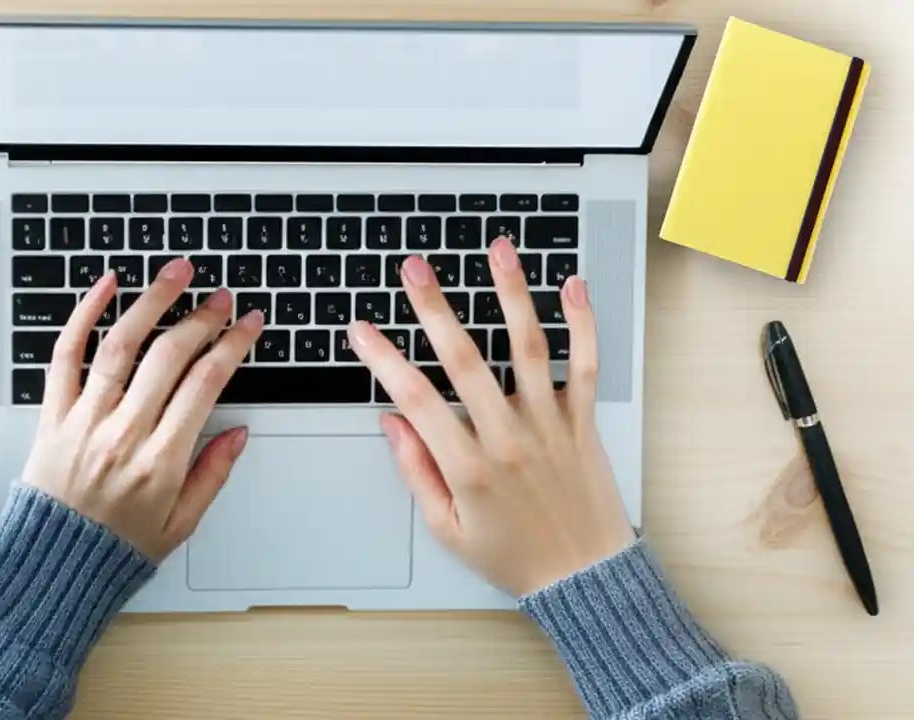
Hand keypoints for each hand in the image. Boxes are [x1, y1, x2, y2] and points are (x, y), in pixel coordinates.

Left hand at [22, 258, 263, 560]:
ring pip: (120, 346)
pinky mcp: (52, 415)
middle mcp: (122, 434)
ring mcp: (84, 420)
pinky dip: (84, 315)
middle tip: (220, 297)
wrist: (50, 566)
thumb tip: (238, 432)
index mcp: (160, 462)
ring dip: (152, 302)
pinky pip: (66, 356)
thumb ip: (212, 475)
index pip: (205, 385)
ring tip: (175, 273)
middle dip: (201, 319)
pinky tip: (106, 285)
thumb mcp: (180, 525)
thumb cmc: (115, 549)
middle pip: (169, 358)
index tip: (248, 324)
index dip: (232, 346)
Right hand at [349, 238, 634, 596]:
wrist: (585, 578)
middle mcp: (507, 438)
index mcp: (468, 467)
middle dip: (434, 307)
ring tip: (497, 251)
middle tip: (414, 268)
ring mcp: (548, 426)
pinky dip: (583, 324)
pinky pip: (584, 366)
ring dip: (511, 293)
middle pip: (464, 359)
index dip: (383, 359)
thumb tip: (391, 422)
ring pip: (527, 348)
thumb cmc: (513, 556)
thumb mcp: (447, 528)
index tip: (361, 329)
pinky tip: (572, 286)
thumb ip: (416, 471)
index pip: (414, 398)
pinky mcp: (582, 422)